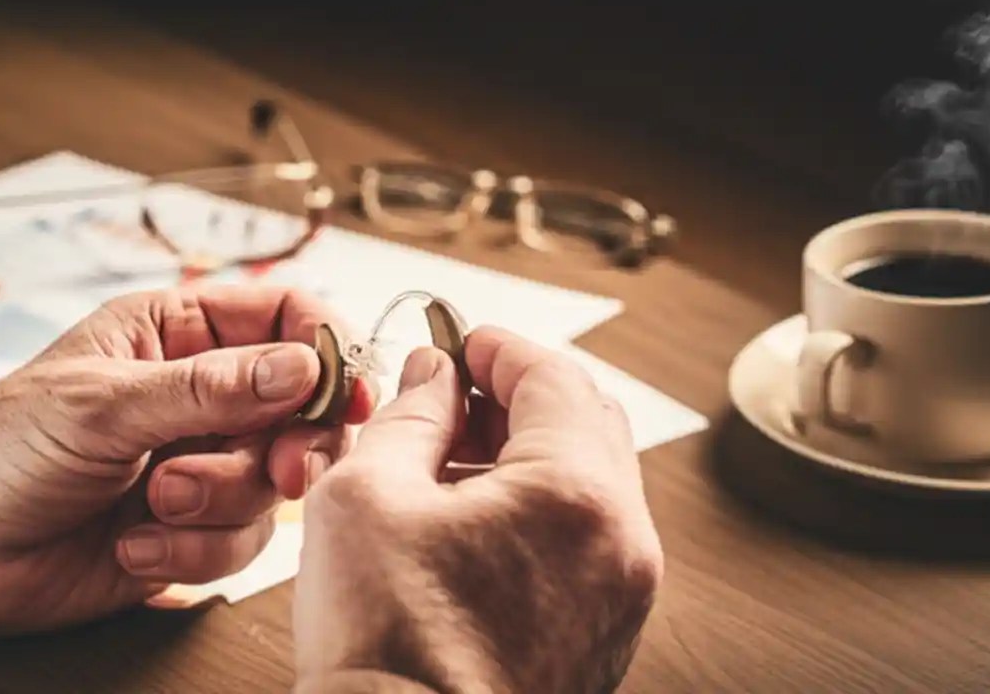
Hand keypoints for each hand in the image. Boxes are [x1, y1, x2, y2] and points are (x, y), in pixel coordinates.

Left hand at [0, 285, 367, 636]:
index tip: (347, 393)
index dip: (328, 350)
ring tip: (153, 506)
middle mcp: (200, 395)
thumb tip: (305, 367)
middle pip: (302, 408)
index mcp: (178, 333)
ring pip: (275, 483)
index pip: (284, 318)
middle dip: (289, 447)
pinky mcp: (191, 530)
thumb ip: (210, 388)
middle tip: (277, 472)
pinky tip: (133, 549)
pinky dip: (192, 553)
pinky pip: (241, 544)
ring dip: (219, 503)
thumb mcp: (102, 404)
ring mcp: (200, 463)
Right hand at [293, 327, 662, 693]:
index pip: (554, 377)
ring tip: (448, 463)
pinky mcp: (604, 635)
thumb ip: (411, 415)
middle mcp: (621, 543)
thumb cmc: (387, 649)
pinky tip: (472, 522)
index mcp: (576, 494)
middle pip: (586, 423)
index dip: (498, 348)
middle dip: (518, 397)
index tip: (460, 341)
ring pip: (588, 484)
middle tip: (453, 396)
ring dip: (527, 454)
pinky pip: (585, 541)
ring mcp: (621, 594)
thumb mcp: (368, 495)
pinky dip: (539, 511)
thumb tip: (433, 377)